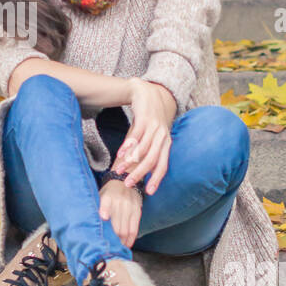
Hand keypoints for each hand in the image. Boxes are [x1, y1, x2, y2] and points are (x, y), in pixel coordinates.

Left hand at [98, 178, 141, 246]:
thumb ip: (96, 208)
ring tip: (117, 249)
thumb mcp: (100, 195)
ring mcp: (130, 206)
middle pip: (117, 225)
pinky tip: (127, 244)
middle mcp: (119, 201)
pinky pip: (134, 228)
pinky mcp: (137, 210)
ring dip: (121, 242)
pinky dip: (130, 239)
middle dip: (113, 239)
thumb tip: (85, 225)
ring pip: (126, 230)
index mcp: (107, 197)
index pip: (106, 205)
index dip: (105, 212)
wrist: (123, 181)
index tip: (103, 219)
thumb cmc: (107, 193)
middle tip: (108, 249)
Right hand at [113, 79, 176, 195]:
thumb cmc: (148, 120)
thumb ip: (146, 152)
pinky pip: (136, 134)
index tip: (149, 192)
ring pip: (143, 148)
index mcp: (166, 143)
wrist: (148, 92)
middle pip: (152, 159)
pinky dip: (128, 145)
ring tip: (119, 170)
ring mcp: (155, 127)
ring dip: (130, 161)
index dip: (156, 179)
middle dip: (140, 173)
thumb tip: (139, 171)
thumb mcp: (151, 136)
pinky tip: (120, 153)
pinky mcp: (145, 118)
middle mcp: (163, 136)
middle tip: (128, 183)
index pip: (163, 165)